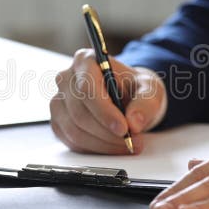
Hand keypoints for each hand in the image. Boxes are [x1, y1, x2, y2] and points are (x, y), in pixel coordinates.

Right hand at [51, 49, 166, 153]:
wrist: (127, 97)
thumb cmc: (135, 88)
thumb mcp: (150, 89)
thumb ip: (145, 102)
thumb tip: (134, 122)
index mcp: (85, 60)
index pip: (87, 88)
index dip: (104, 111)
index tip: (124, 128)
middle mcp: (66, 79)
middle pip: (80, 113)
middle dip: (108, 133)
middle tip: (132, 141)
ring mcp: (58, 101)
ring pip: (75, 130)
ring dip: (103, 144)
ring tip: (127, 145)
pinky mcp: (58, 122)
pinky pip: (72, 141)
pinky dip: (95, 148)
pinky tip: (112, 146)